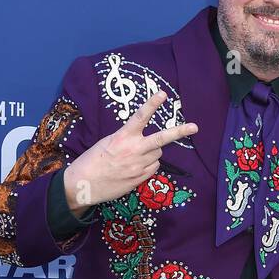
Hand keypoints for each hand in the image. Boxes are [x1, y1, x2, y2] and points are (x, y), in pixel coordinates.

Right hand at [63, 89, 197, 211]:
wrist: (84, 184)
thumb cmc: (93, 160)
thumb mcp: (108, 142)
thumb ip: (127, 139)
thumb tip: (143, 143)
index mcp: (122, 137)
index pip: (140, 116)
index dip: (152, 104)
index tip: (163, 94)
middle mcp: (134, 149)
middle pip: (161, 139)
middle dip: (179, 132)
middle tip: (195, 127)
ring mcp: (139, 165)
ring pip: (158, 154)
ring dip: (153, 152)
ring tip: (136, 156)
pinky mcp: (140, 178)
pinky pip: (153, 168)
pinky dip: (149, 165)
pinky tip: (136, 167)